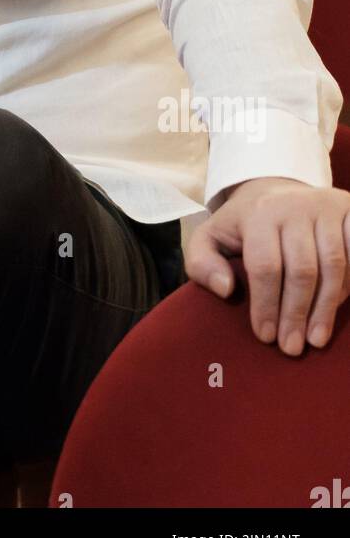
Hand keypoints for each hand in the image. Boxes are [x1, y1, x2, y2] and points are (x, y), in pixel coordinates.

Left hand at [184, 179, 349, 354]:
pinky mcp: (348, 211)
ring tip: (315, 339)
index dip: (266, 304)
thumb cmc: (241, 224)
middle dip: (296, 313)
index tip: (265, 336)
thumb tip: (225, 289)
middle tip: (291, 348)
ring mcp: (325, 207)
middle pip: (301, 269)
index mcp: (258, 214)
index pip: (265, 265)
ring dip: (325, 307)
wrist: (273, 190)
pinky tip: (339, 309)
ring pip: (333, 265)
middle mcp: (294, 207)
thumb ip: (202, 263)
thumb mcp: (210, 237)